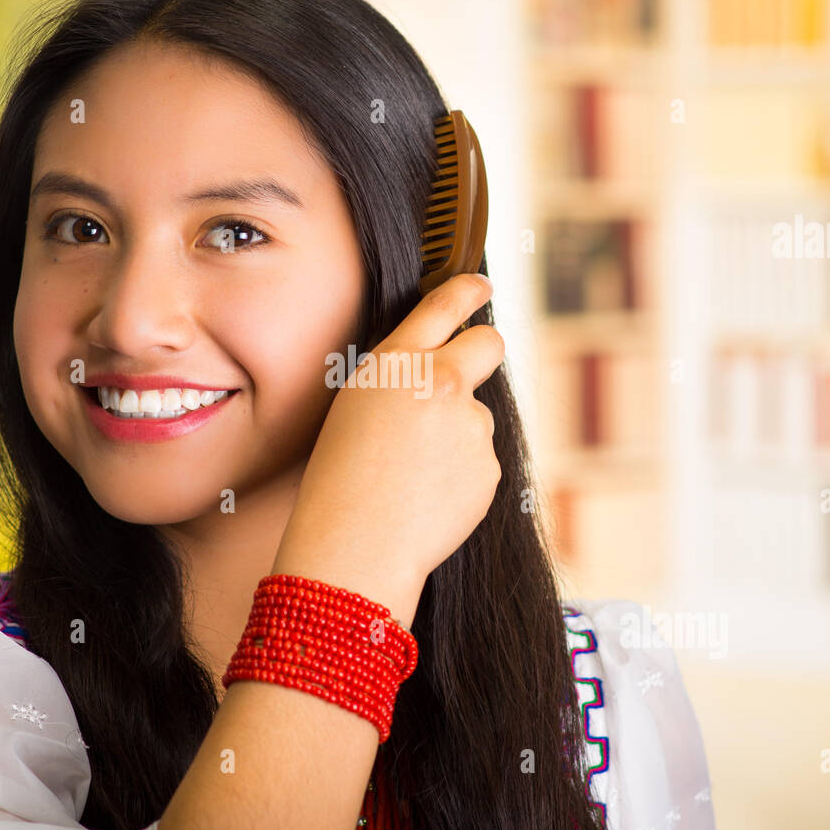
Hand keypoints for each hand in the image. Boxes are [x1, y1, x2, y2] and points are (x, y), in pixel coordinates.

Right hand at [271, 273, 503, 625]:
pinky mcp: (490, 467)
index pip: (442, 305)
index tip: (480, 285)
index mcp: (395, 362)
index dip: (467, 290)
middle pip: (489, 343)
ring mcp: (472, 425)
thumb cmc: (339, 479)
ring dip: (457, 437)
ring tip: (413, 475)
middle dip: (486, 347)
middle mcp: (441, 383)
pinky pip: (479, 462)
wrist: (356, 544)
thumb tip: (444, 371)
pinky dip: (460, 477)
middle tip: (475, 362)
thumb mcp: (356, 407)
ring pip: (476, 419)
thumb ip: (402, 380)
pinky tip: (427, 498)